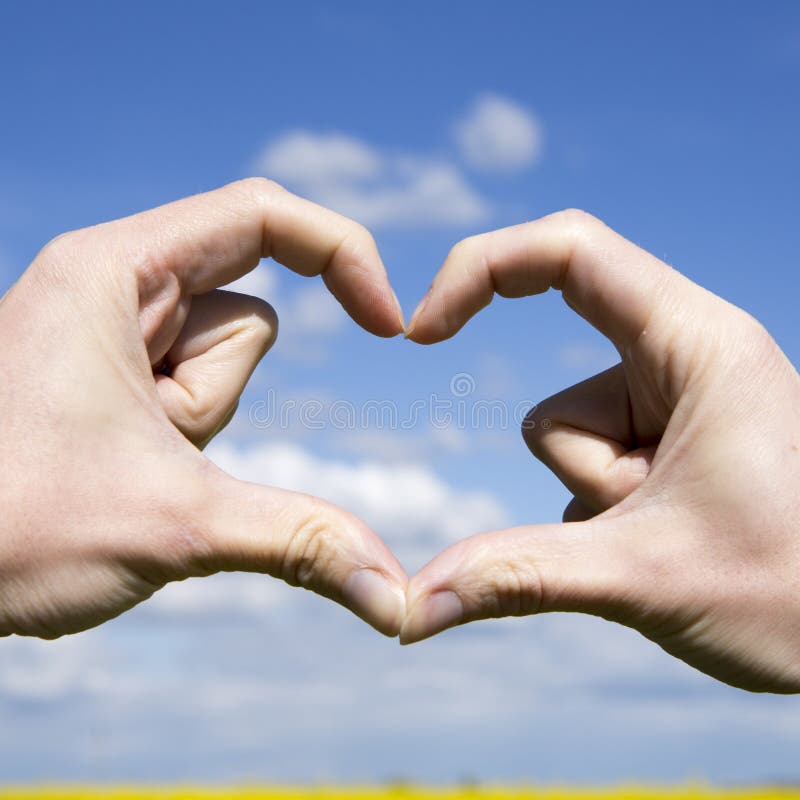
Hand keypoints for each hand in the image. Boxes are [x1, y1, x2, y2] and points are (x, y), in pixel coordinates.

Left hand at [0, 179, 406, 638]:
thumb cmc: (9, 530)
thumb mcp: (175, 525)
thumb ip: (302, 544)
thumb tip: (400, 600)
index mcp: (112, 272)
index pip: (261, 215)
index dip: (341, 254)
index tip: (390, 327)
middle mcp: (109, 286)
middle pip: (247, 315)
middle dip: (214, 399)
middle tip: (142, 450)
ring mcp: (110, 333)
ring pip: (223, 361)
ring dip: (195, 424)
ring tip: (118, 465)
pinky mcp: (112, 373)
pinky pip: (193, 391)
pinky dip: (182, 436)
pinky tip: (114, 472)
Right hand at [402, 209, 799, 692]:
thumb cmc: (795, 595)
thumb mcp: (645, 576)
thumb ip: (520, 577)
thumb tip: (414, 605)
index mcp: (696, 343)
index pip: (570, 252)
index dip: (481, 269)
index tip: (422, 331)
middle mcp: (683, 357)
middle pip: (561, 398)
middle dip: (583, 475)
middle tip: (657, 528)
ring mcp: (672, 403)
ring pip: (569, 441)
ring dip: (599, 503)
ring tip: (678, 542)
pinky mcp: (664, 439)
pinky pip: (589, 467)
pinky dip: (606, 516)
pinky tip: (672, 546)